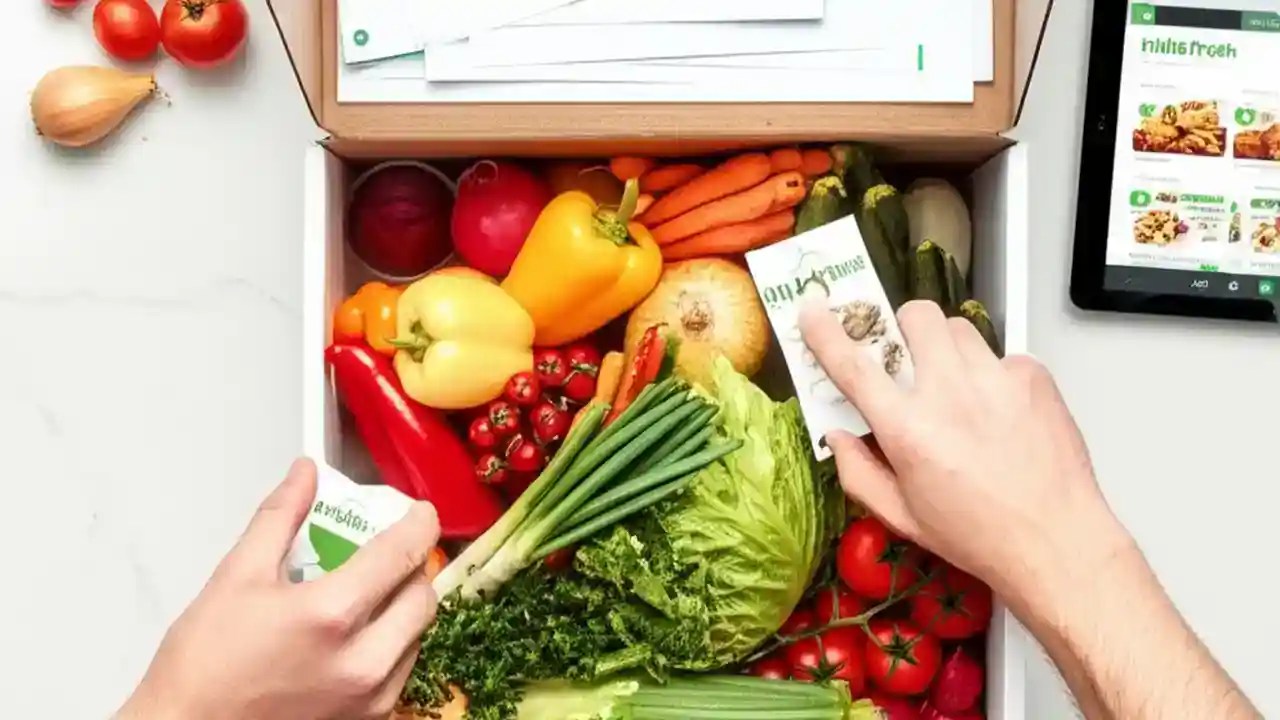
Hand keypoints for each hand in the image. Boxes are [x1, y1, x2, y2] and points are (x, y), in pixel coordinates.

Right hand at [117, 459, 439, 719]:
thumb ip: (281, 517)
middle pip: (422, 596)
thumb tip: (305, 475)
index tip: (418, 512)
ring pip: (417, 636)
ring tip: (368, 595)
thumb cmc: (204, 667)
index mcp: (331, 615)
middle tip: (387, 553)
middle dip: (411, 568)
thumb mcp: (237, 576)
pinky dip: (393, 645)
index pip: (402, 554)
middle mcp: (362, 661)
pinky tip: (358, 635)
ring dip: (403, 608)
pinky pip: (402, 671)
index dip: (418, 523)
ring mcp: (369, 698)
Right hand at [800, 300, 1127, 615]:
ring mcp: (996, 379)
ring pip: (958, 327)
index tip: (813, 310)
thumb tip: (838, 437)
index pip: (853, 366)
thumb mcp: (903, 516)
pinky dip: (991, 375)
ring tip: (957, 386)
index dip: (825, 332)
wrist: (1057, 541)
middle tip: (907, 356)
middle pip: (915, 317)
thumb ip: (859, 473)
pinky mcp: (1033, 377)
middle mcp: (950, 394)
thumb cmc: (980, 536)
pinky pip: (1001, 355)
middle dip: (904, 328)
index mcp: (909, 431)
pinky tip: (999, 411)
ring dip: (947, 347)